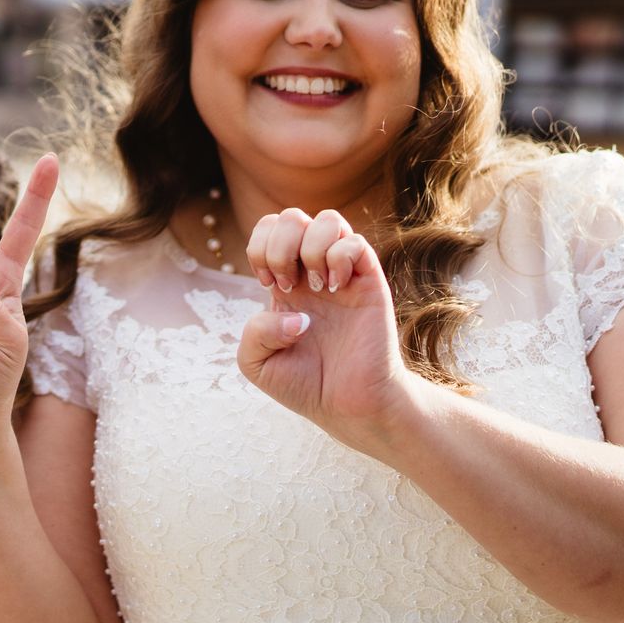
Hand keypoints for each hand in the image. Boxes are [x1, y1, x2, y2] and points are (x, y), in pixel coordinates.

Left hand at [233, 207, 413, 453]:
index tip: (269, 284)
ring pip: (327, 219)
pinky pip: (355, 243)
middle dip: (280, 246)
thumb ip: (254, 332)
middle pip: (291, 216)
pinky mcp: (369, 283)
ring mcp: (343, 274)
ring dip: (311, 248)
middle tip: (287, 285)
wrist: (348, 406)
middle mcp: (313, 272)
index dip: (259, 247)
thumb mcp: (256, 364)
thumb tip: (295, 313)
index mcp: (284, 282)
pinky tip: (336, 289)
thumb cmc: (304, 385)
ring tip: (317, 287)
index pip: (267, 230)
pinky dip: (339, 258)